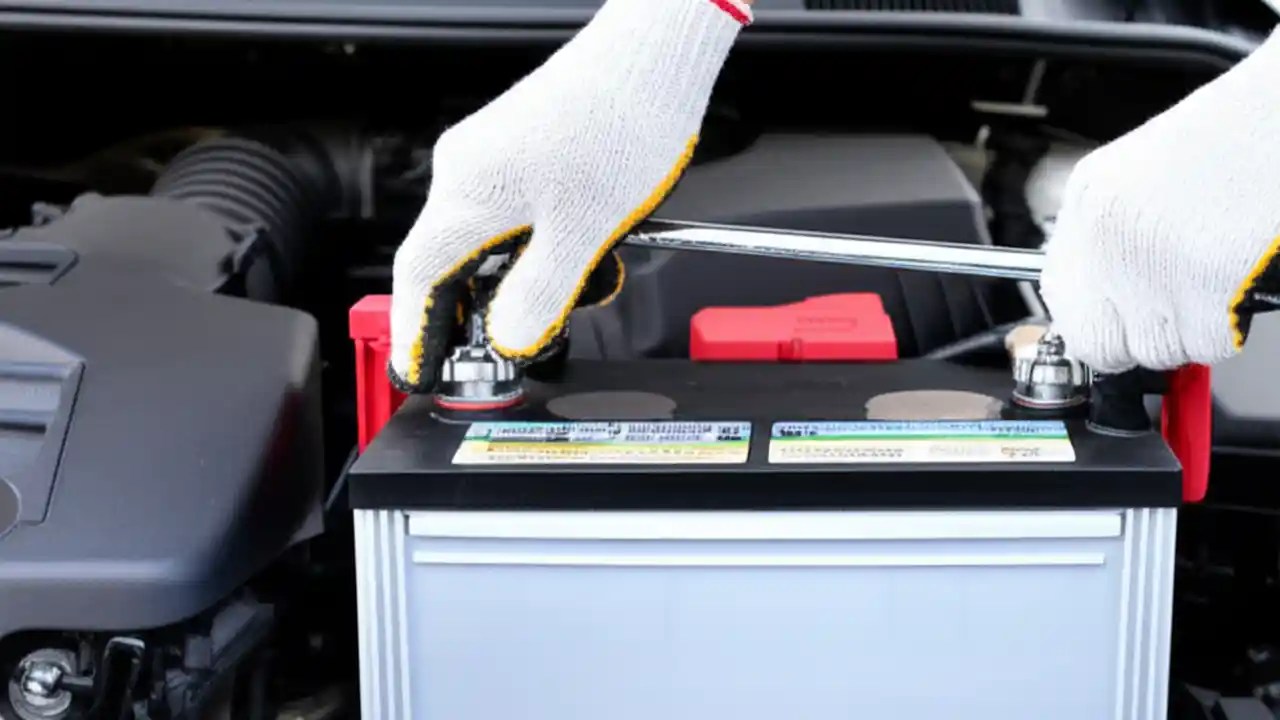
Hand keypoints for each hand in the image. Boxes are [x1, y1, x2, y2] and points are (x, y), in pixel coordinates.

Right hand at [388, 0, 751, 392]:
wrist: (654, 56)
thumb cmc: (621, 125)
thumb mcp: (584, 233)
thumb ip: (541, 294)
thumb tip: (508, 337)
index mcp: (467, 192)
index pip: (420, 276)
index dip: (418, 330)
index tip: (419, 367)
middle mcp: (467, 169)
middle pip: (453, 260)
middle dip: (479, 310)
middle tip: (506, 347)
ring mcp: (494, 154)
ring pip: (493, 239)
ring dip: (526, 277)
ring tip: (581, 288)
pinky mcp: (524, 147)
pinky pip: (517, 213)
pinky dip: (542, 246)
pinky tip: (587, 251)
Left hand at [1040, 29, 1279, 373]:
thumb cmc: (1234, 134)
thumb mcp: (1141, 171)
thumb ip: (1111, 233)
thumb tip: (1103, 296)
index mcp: (1089, 198)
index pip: (1059, 298)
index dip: (1094, 319)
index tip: (1117, 321)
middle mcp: (1109, 233)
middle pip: (1096, 342)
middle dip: (1133, 343)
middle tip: (1169, 319)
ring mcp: (1152, 263)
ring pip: (1154, 349)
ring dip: (1187, 332)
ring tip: (1214, 281)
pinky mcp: (1205, 286)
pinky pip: (1206, 344)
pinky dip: (1227, 328)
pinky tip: (1236, 283)